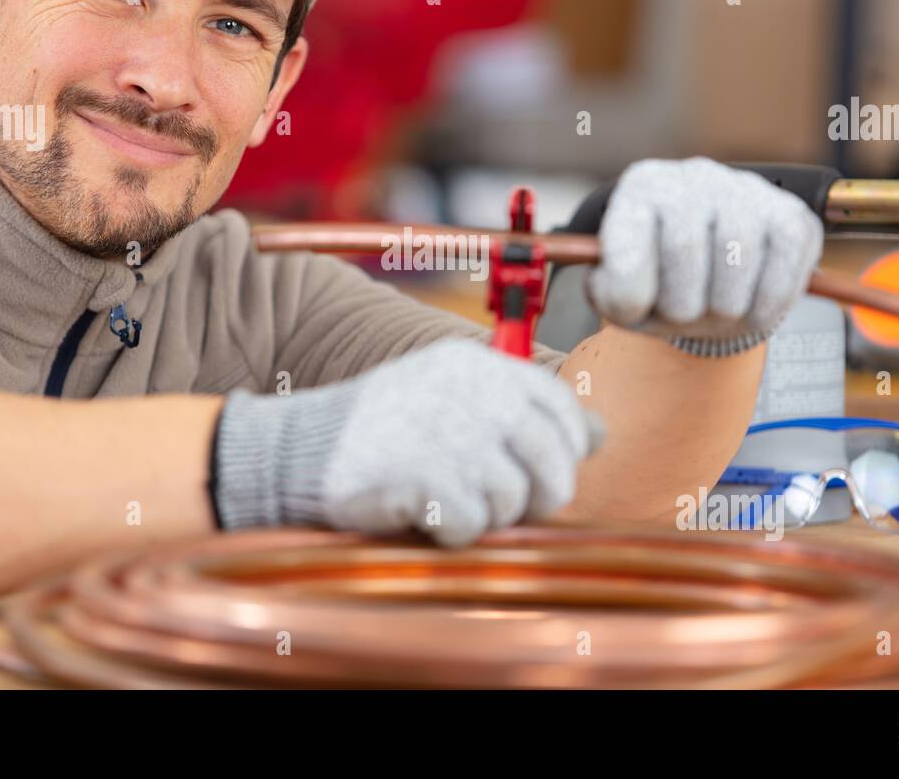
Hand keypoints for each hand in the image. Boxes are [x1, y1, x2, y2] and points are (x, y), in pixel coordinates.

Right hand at [215, 339, 604, 545]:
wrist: (298, 447)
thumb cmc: (383, 427)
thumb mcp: (453, 397)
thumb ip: (522, 409)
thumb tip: (600, 433)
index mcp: (481, 364)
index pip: (563, 407)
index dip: (565, 449)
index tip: (540, 471)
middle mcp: (475, 391)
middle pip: (554, 463)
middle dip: (535, 497)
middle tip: (498, 505)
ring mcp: (453, 433)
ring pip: (515, 501)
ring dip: (485, 515)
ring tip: (445, 500)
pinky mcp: (427, 476)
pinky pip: (471, 526)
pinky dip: (450, 533)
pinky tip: (423, 516)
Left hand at [587, 157, 822, 345]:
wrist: (711, 271)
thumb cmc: (659, 280)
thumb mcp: (620, 290)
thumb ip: (612, 295)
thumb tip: (627, 298)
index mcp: (642, 187)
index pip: (629, 241)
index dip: (629, 291)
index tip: (634, 310)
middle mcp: (694, 176)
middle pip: (686, 250)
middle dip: (681, 305)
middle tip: (681, 316)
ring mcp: (746, 190)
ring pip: (738, 258)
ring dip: (724, 309)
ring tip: (715, 311)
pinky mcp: (790, 213)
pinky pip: (784, 265)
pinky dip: (767, 305)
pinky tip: (751, 308)